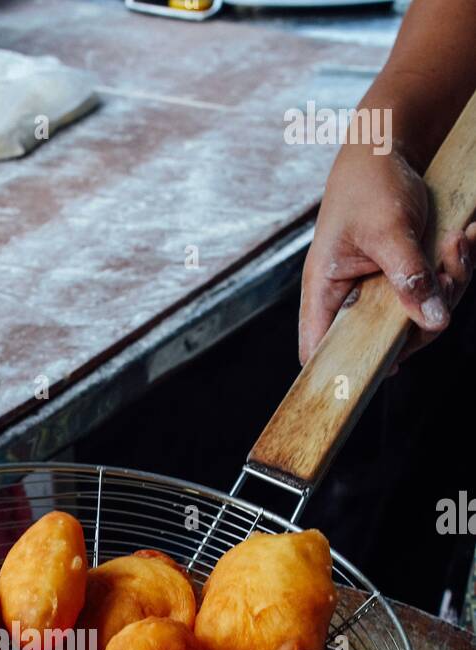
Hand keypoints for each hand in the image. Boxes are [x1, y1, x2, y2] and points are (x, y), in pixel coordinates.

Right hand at [299, 141, 475, 366]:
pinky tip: (465, 236)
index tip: (385, 366)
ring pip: (423, 317)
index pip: (321, 349)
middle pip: (388, 342)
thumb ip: (408, 277)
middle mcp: (355, 299)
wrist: (389, 147)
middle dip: (426, 316)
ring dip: (452, 283)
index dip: (345, 369)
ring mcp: (386, 291)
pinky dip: (460, 266)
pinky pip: (441, 291)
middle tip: (445, 274)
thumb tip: (433, 321)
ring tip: (458, 241)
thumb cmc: (369, 185)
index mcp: (327, 292)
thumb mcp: (388, 230)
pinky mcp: (412, 278)